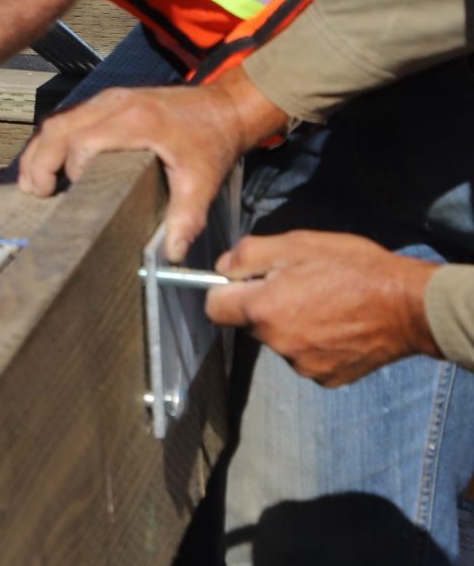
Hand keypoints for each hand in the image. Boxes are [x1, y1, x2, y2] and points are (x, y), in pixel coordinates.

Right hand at [16, 70, 288, 260]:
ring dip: (40, 150)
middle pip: (57, 128)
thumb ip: (186, 218)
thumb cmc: (212, 140)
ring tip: (35, 184)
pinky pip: (68, 118)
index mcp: (134, 121)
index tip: (73, 198)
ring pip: (57, 121)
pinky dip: (53, 141)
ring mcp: (107, 99)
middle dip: (39, 161)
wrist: (224, 106)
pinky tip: (51, 164)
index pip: (82, 143)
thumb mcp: (202, 181)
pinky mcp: (106, 101)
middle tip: (36, 193)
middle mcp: (113, 104)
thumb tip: (171, 254)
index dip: (71, 171)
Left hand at [208, 231, 439, 386]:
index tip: (242, 283)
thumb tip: (222, 268)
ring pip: (279, 341)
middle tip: (297, 286)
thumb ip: (248, 255)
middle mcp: (277, 343)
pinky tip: (338, 326)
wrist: (410, 307)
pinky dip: (314, 344)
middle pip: (249, 324)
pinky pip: (305, 358)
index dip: (223, 292)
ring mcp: (303, 365)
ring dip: (290, 325)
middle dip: (262, 306)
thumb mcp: (296, 244)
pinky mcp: (327, 378)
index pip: (214, 309)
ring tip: (324, 304)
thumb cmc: (354, 269)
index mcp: (263, 309)